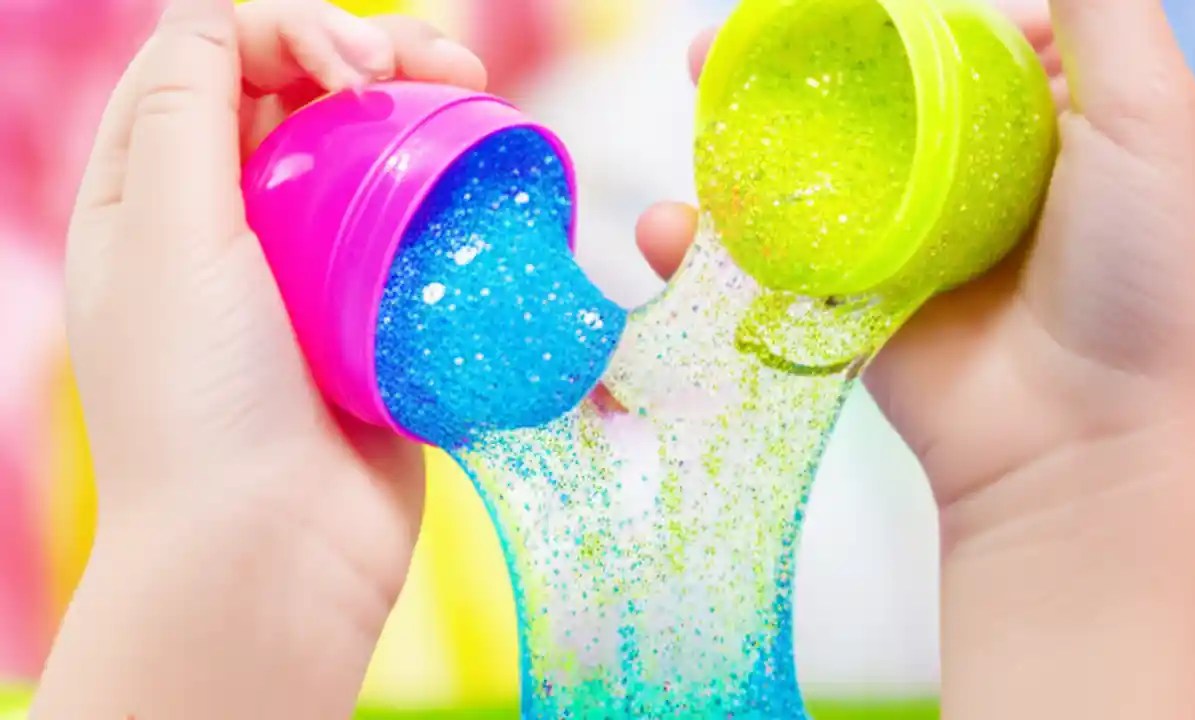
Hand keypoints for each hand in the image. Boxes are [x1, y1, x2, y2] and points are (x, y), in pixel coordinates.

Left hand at [35, 1, 483, 717]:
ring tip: (481, 98)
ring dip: (421, 115)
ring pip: (366, 157)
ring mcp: (308, 273)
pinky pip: (413, 232)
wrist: (273, 553)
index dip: (288, 34)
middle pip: (299, 98)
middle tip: (447, 68)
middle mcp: (227, 225)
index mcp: (152, 196)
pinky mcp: (376, 317)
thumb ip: (182, 106)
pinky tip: (485, 181)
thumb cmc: (204, 402)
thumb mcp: (165, 236)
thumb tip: (210, 10)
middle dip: (371, 59)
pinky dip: (447, 195)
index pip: (213, 60)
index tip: (358, 75)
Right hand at [639, 2, 1194, 717]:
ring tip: (695, 101)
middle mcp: (966, 179)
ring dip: (738, 141)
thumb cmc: (1137, 277)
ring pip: (807, 176)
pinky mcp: (856, 309)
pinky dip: (714, 246)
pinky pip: (774, 264)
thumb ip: (1101, 13)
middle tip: (724, 45)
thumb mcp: (1149, 117)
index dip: (884, 16)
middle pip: (861, 103)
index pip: (947, 44)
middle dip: (788, 66)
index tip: (829, 3)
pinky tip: (670, 227)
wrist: (1089, 444)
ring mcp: (905, 246)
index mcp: (1037, 123)